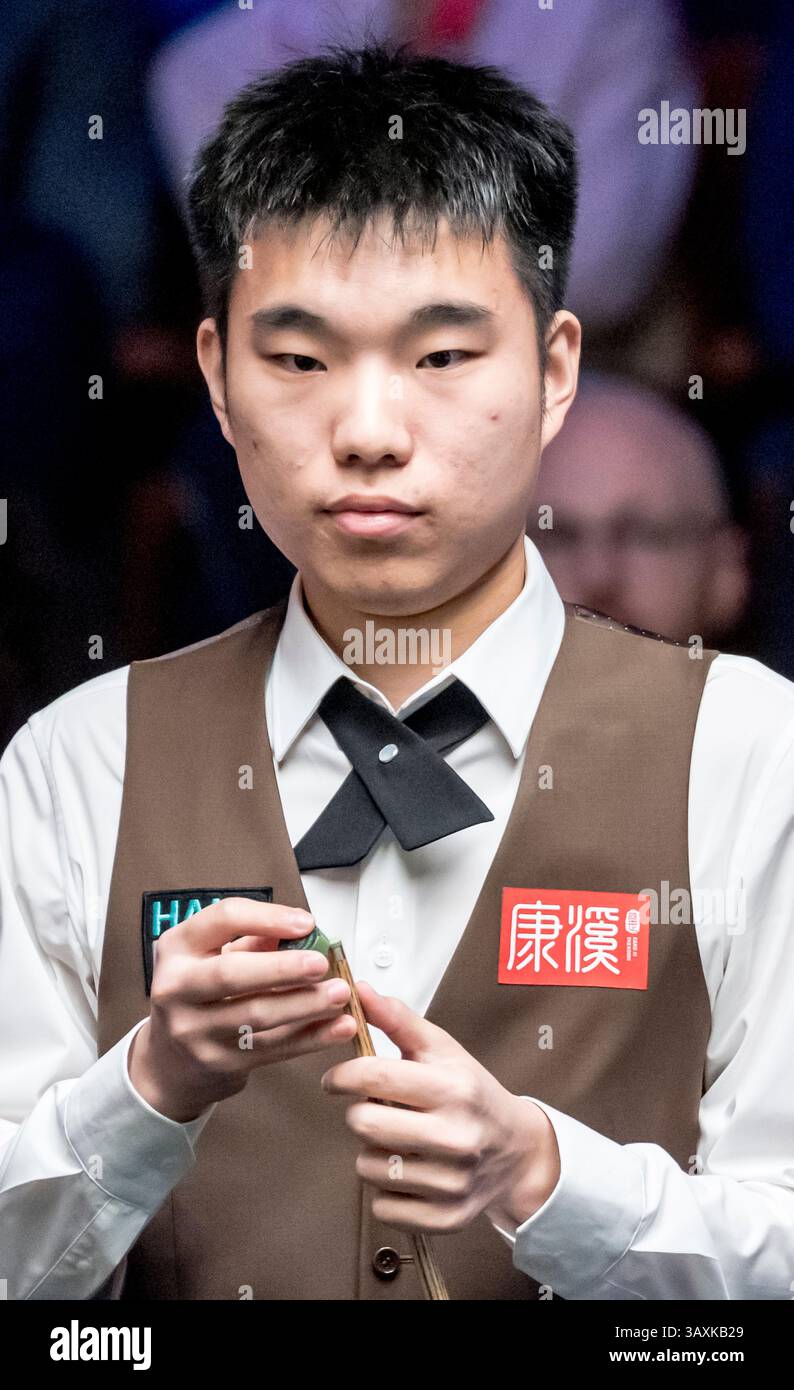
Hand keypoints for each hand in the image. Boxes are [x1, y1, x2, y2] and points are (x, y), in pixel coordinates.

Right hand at [128, 899, 355, 1121]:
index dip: (267, 918)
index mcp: (177, 948)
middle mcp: (176, 988)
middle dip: (282, 968)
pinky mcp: (218, 1063)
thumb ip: (256, 939)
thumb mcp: (213, 954)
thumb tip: (306, 933)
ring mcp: (194, 1030)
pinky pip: (273, 1048)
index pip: (222, 920)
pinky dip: (311, 1038)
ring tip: (340, 993)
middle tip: (321, 964)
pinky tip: (337, 1027)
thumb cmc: (201, 991)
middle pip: (231, 975)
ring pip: (256, 1016)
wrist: (170, 1058)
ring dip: (305, 1004)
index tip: (306, 923)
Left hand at [320, 981, 559, 1233]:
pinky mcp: (445, 1217)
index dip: (342, 1075)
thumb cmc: (472, 1093)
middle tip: (374, 1109)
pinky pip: (382, 1207)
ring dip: (371, 1152)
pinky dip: (386, 1190)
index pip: (374, 1076)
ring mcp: (451, 1182)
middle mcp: (454, 1136)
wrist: (518, 1151)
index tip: (335, 1079)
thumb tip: (358, 990)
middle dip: (360, 1113)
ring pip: (368, 1168)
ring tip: (396, 1140)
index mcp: (452, 1088)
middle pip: (364, 1124)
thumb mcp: (443, 1049)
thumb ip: (397, 1020)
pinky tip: (407, 1171)